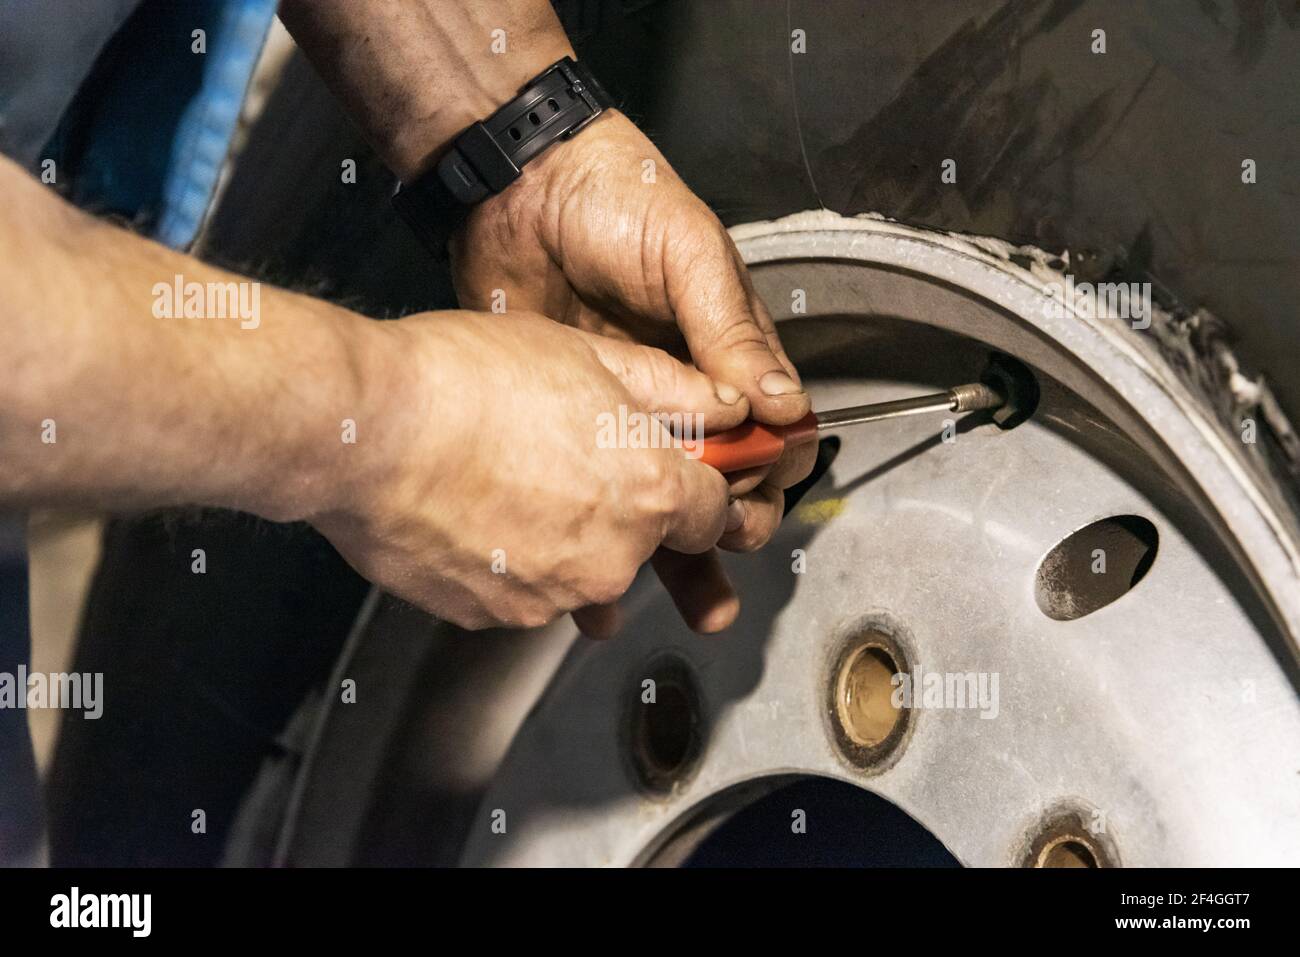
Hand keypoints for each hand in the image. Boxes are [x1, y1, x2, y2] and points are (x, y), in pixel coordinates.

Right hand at [311, 310, 747, 631]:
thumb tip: (722, 407)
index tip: (687, 474)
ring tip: (509, 475)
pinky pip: (523, 589)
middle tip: (568, 454)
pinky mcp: (493, 616)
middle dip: (623, 506)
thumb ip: (671, 392)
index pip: (715, 513)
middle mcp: (611, 558)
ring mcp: (550, 596)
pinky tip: (476, 508)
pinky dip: (510, 559)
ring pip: (583, 569)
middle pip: (646, 543)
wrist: (362, 430)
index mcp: (650, 493)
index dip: (703, 486)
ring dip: (564, 534)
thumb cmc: (464, 383)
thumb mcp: (587, 357)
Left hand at [451, 112, 816, 627]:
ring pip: (661, 503)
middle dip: (733, 528)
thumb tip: (780, 402)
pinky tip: (605, 569)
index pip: (769, 432)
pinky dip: (605, 535)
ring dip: (680, 558)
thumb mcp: (688, 255)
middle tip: (722, 554)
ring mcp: (623, 413)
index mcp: (726, 354)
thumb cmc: (619, 199)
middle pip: (723, 482)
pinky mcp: (570, 422)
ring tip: (694, 605)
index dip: (769, 472)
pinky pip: (596, 492)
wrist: (520, 186)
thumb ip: (729, 329)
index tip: (753, 497)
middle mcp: (682, 393)